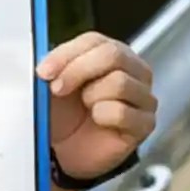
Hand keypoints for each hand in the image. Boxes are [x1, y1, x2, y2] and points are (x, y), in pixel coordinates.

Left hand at [36, 31, 156, 179]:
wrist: (66, 149)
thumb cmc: (62, 111)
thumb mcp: (51, 83)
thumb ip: (51, 65)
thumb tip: (45, 62)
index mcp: (110, 52)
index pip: (94, 41)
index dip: (66, 54)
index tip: (43, 72)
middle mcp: (133, 69)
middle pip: (113, 55)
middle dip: (77, 71)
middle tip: (57, 89)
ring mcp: (143, 96)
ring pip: (120, 82)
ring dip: (91, 96)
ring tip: (86, 107)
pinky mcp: (145, 123)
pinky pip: (123, 112)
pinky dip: (102, 116)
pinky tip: (98, 121)